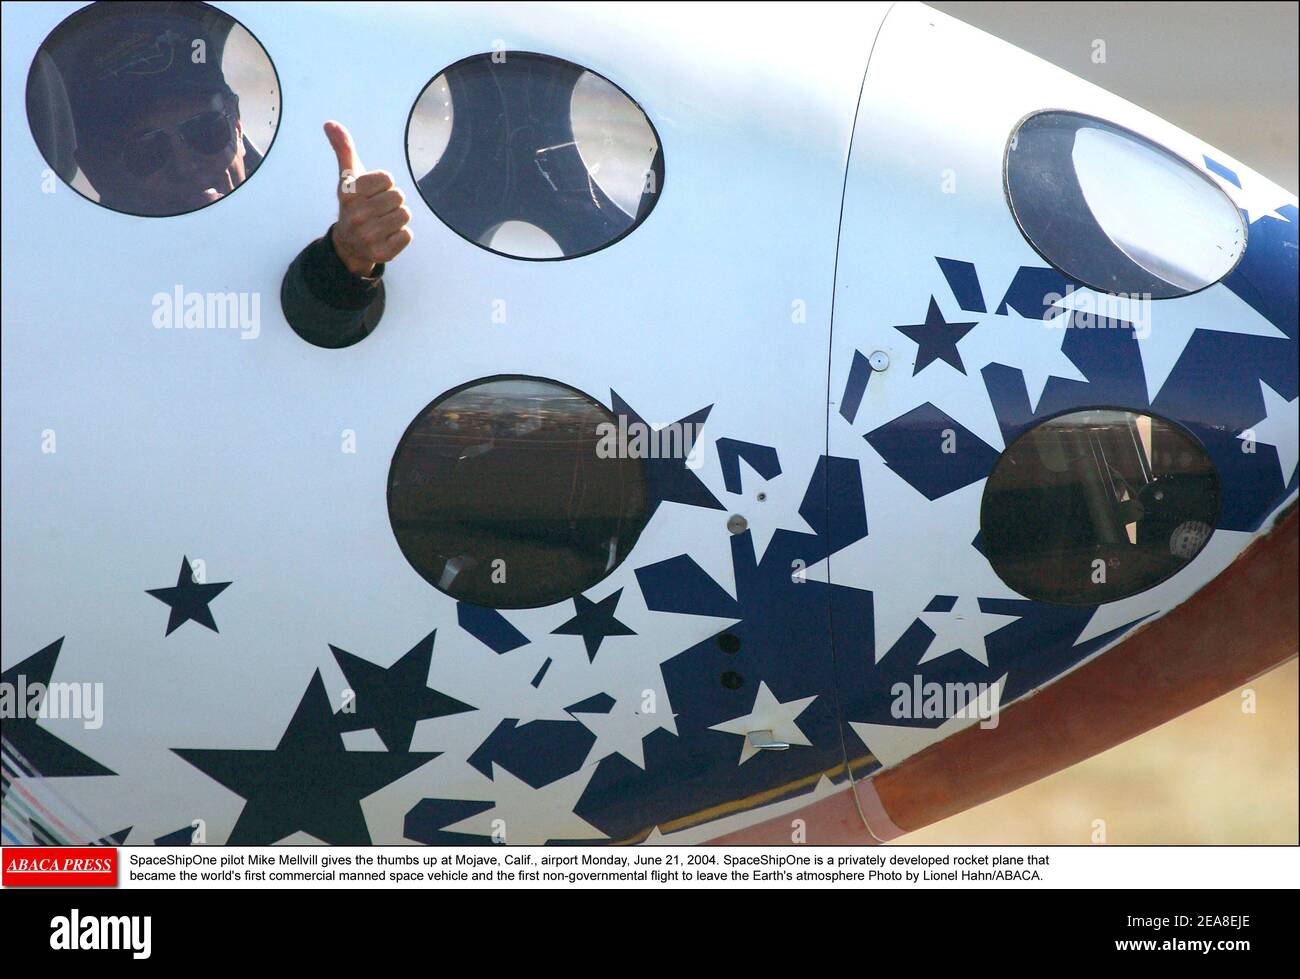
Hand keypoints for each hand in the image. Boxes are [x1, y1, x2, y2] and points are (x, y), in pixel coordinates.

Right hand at [324, 120, 412, 276]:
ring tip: (383, 222)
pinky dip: (401, 235)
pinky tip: (386, 236)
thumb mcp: (348, 176)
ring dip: (398, 217)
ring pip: (405, 215)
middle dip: (392, 201)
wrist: (349, 243)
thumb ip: (343, 148)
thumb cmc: (355, 203)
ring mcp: (368, 236)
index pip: (388, 178)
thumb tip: (330, 123)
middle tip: (378, 209)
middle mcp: (356, 215)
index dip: (384, 183)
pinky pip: (407, 235)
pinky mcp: (381, 253)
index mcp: (349, 193)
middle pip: (399, 196)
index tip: (372, 192)